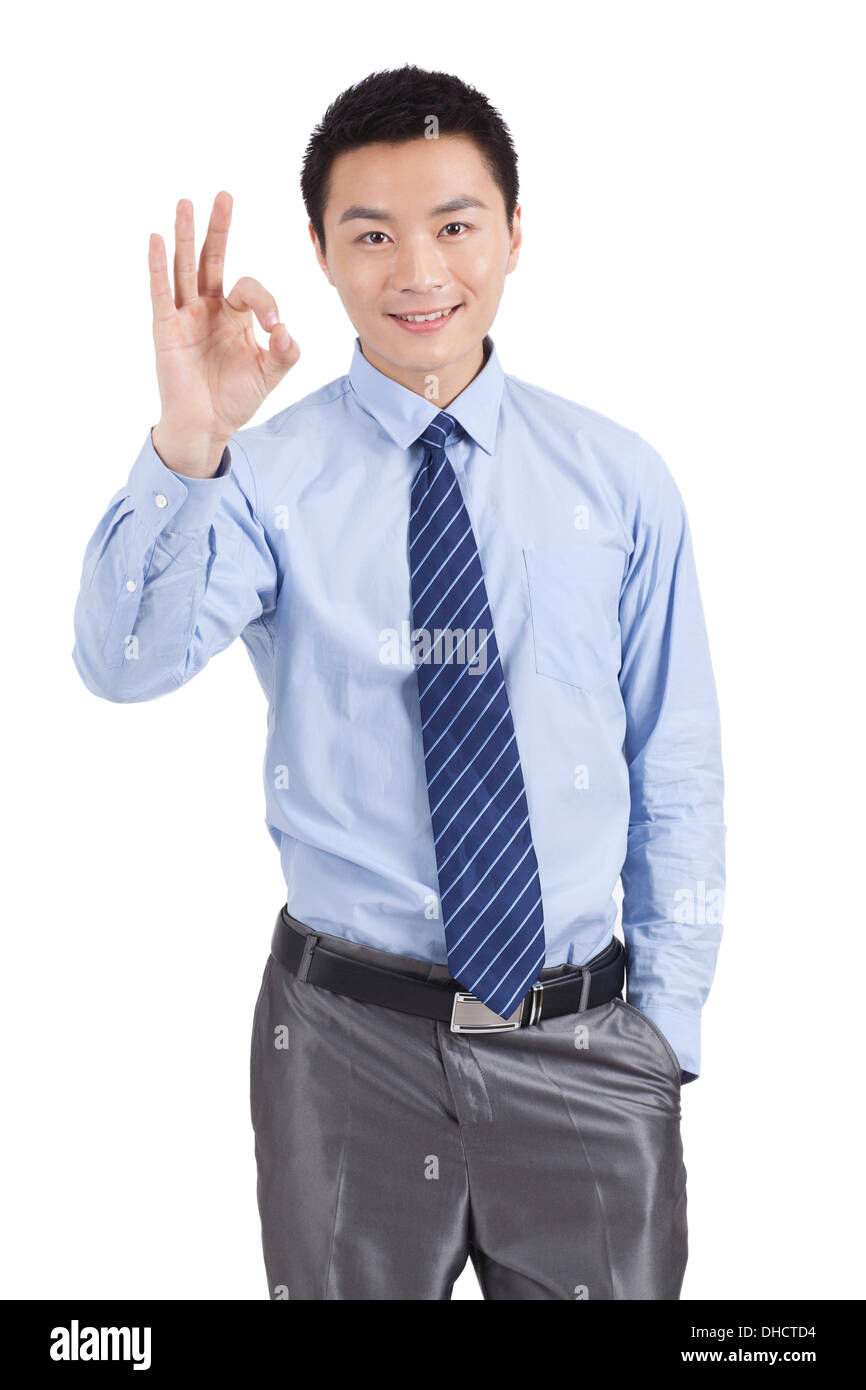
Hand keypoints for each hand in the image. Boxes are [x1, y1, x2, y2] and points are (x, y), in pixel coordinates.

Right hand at [148, 192, 299, 453]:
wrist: (207, 425)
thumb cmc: (235, 398)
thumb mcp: (270, 374)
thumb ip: (285, 353)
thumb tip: (287, 331)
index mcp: (234, 315)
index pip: (250, 289)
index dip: (266, 303)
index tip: (275, 331)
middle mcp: (209, 308)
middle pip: (213, 259)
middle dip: (219, 228)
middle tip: (224, 196)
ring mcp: (185, 315)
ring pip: (186, 267)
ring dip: (186, 236)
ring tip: (185, 203)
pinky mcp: (166, 328)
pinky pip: (161, 292)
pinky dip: (158, 266)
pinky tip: (157, 239)